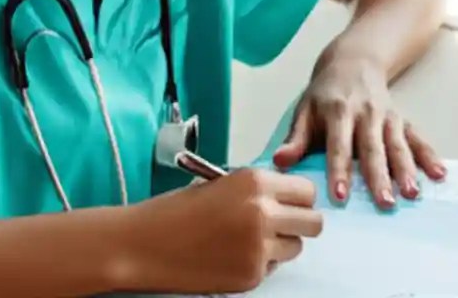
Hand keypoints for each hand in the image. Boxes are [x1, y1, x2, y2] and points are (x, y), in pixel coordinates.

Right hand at [113, 168, 322, 293]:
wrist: (143, 245)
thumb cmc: (176, 211)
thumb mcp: (221, 185)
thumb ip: (258, 189)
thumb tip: (287, 197)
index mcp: (256, 182)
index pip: (307, 191)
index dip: (298, 198)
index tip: (290, 203)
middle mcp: (264, 213)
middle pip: (314, 222)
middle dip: (300, 223)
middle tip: (280, 225)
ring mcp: (260, 248)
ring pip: (296, 247)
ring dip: (280, 244)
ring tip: (247, 240)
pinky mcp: (252, 276)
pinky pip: (272, 268)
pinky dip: (258, 263)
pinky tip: (230, 256)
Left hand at [271, 44, 445, 208]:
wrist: (354, 61)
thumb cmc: (325, 93)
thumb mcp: (305, 109)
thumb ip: (295, 138)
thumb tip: (280, 162)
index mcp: (338, 111)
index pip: (338, 145)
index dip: (339, 170)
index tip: (340, 195)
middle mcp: (365, 113)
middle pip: (372, 148)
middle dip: (379, 176)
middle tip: (384, 203)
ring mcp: (387, 116)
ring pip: (397, 145)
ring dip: (406, 170)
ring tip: (412, 193)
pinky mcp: (402, 119)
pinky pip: (417, 138)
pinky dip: (429, 155)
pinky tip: (439, 174)